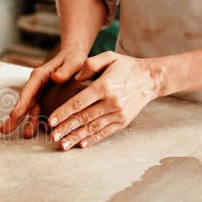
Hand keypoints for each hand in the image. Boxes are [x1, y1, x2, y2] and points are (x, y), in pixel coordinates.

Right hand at [0, 46, 88, 136]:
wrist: (73, 55)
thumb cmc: (74, 58)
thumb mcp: (73, 62)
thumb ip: (65, 70)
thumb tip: (56, 77)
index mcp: (40, 75)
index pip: (28, 90)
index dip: (21, 104)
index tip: (14, 115)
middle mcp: (36, 84)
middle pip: (24, 101)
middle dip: (15, 116)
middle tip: (5, 130)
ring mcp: (39, 92)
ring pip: (29, 108)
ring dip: (24, 121)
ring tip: (22, 135)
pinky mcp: (43, 98)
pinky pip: (37, 110)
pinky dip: (34, 120)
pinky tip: (31, 131)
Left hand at [48, 51, 162, 149]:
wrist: (150, 79)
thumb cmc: (126, 66)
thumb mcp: (109, 57)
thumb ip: (90, 64)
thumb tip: (74, 78)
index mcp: (104, 86)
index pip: (79, 102)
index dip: (63, 112)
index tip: (51, 120)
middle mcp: (111, 102)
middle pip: (83, 118)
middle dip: (66, 128)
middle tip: (52, 136)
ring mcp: (118, 114)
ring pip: (93, 128)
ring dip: (76, 137)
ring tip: (63, 144)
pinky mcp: (123, 121)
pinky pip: (105, 132)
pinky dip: (92, 139)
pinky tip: (81, 144)